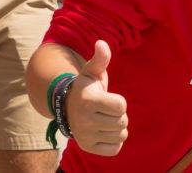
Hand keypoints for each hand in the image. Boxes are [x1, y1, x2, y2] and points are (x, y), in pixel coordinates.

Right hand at [67, 40, 128, 155]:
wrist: (68, 107)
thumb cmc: (86, 87)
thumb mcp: (92, 72)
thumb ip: (100, 59)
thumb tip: (101, 43)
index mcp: (88, 100)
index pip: (121, 106)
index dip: (119, 102)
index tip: (107, 98)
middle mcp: (84, 120)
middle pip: (122, 122)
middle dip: (119, 115)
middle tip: (106, 110)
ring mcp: (85, 135)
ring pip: (121, 135)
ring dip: (117, 128)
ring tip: (104, 119)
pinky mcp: (88, 147)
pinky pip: (115, 149)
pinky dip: (114, 141)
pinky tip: (104, 132)